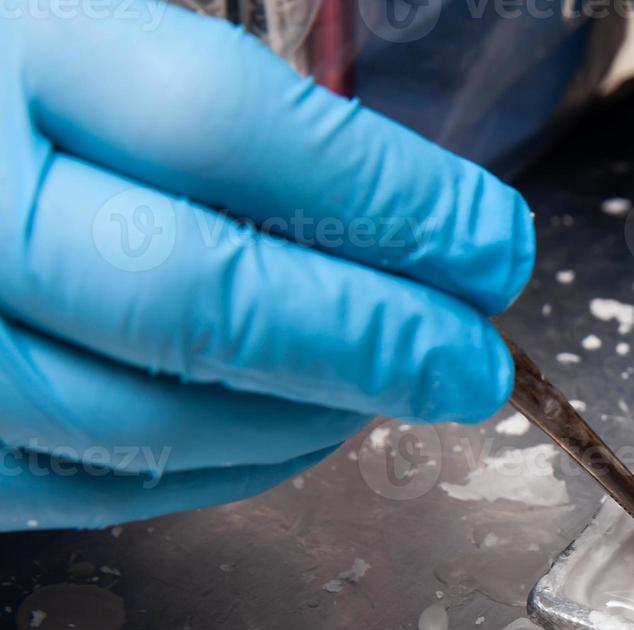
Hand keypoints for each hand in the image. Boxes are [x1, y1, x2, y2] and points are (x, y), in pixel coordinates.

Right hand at [1, 1, 533, 529]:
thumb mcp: (81, 22)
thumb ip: (208, 95)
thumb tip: (407, 210)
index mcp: (5, 47)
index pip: (226, 129)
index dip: (391, 200)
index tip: (493, 244)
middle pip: (200, 300)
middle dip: (374, 343)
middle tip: (473, 361)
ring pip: (149, 422)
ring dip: (311, 420)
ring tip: (396, 391)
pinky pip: (92, 488)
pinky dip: (221, 470)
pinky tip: (291, 429)